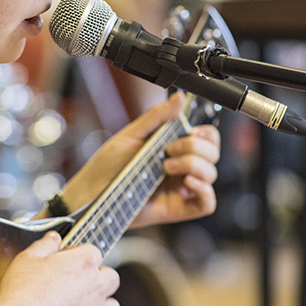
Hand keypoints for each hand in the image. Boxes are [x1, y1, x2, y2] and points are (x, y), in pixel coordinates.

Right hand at [0, 232, 118, 305]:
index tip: (65, 260)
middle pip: (111, 278)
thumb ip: (45, 244)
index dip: (78, 253)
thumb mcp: (28, 258)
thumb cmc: (22, 292)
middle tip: (78, 281)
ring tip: (82, 305)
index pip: (93, 251)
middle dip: (98, 277)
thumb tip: (54, 238)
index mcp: (84, 263)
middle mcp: (96, 288)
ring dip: (101, 304)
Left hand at [59, 93, 219, 227]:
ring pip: (211, 175)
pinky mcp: (178, 208)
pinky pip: (207, 203)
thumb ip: (157, 116)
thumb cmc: (107, 164)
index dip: (206, 134)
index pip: (207, 139)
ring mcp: (181, 188)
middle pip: (212, 154)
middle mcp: (181, 167)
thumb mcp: (133, 134)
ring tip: (166, 167)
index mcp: (174, 148)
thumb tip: (179, 97)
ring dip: (194, 165)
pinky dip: (204, 190)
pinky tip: (186, 182)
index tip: (191, 132)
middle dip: (194, 148)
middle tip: (168, 150)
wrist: (92, 191)